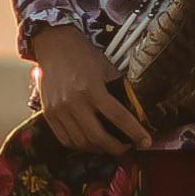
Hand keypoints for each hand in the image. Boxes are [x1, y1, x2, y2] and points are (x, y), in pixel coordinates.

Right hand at [26, 25, 145, 155]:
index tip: (146, 142)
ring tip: (110, 147)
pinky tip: (91, 143)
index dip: (134, 133)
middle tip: (127, 148)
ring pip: (81, 142)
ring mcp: (59, 110)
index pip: (118, 117)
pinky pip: (66, 139)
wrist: (55, 46)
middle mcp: (74, 102)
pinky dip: (81, 146)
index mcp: (92, 88)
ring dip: (99, 149)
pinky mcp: (48, 114)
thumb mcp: (107, 69)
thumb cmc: (84, 56)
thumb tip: (135, 113)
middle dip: (116, 148)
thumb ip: (119, 91)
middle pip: (98, 137)